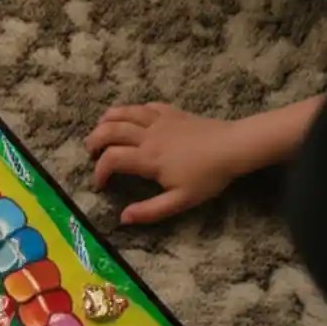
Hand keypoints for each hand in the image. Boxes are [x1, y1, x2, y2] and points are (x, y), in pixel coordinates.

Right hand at [85, 103, 239, 224]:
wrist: (235, 147)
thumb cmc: (208, 176)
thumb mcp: (180, 201)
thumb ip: (150, 211)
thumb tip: (123, 218)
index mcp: (148, 158)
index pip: (111, 159)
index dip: (99, 172)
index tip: (100, 185)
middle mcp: (148, 136)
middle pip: (110, 130)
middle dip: (94, 140)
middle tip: (91, 152)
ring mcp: (160, 121)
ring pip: (124, 112)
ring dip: (107, 119)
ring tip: (100, 129)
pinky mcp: (172, 113)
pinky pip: (146, 107)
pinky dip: (133, 111)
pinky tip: (132, 119)